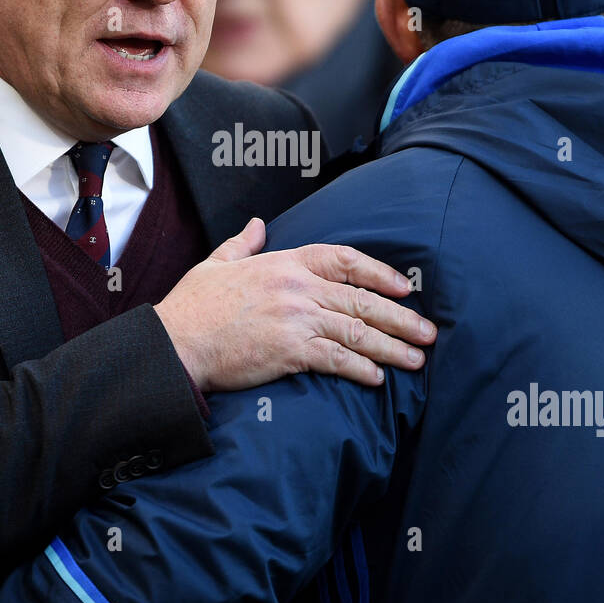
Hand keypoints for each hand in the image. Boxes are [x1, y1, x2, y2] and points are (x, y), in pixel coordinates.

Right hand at [155, 218, 435, 392]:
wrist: (176, 342)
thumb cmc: (193, 306)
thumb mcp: (218, 263)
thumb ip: (244, 243)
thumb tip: (259, 224)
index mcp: (285, 262)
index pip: (345, 260)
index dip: (380, 273)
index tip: (404, 288)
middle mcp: (297, 288)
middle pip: (361, 301)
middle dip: (400, 318)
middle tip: (427, 334)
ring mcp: (296, 319)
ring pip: (356, 332)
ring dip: (391, 347)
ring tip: (416, 360)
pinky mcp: (290, 352)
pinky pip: (336, 359)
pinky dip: (361, 369)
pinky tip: (377, 378)